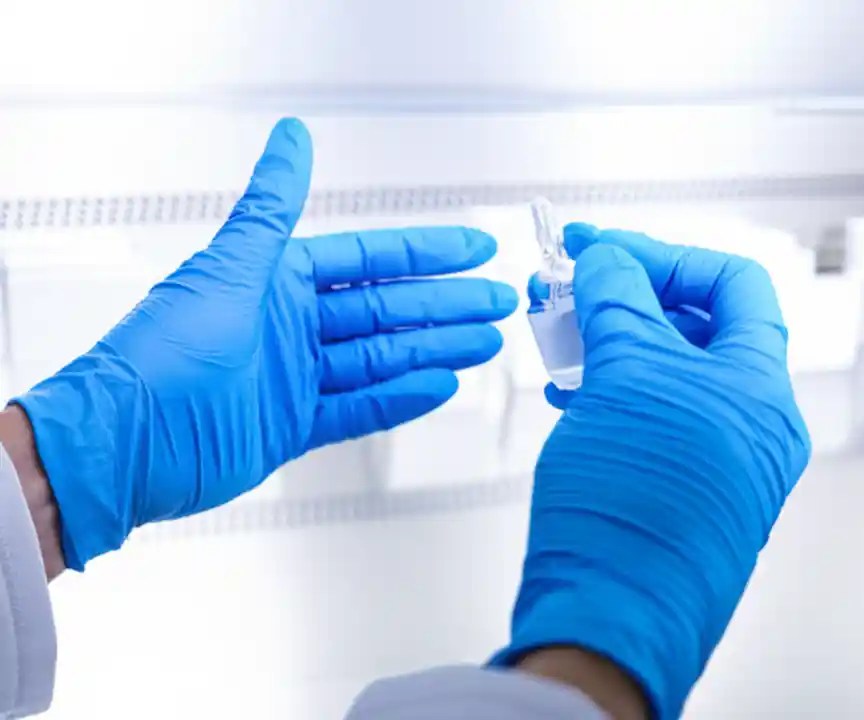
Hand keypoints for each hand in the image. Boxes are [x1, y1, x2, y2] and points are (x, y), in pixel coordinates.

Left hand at [14, 119, 517, 569]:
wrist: (127, 443)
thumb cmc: (164, 351)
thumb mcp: (231, 264)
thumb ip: (272, 204)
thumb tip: (293, 139)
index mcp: (276, 281)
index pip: (369, 260)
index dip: (425, 253)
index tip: (473, 250)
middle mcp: (289, 326)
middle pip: (387, 310)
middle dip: (446, 306)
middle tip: (497, 304)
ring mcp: (293, 378)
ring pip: (383, 359)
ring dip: (436, 350)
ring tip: (484, 345)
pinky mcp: (291, 426)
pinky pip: (360, 408)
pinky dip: (402, 398)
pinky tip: (439, 386)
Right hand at [496, 224, 810, 717]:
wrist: (613, 619)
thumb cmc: (635, 513)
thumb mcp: (624, 376)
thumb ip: (619, 302)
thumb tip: (610, 258)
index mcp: (762, 389)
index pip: (734, 284)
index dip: (665, 256)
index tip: (603, 250)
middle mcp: (753, 424)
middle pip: (700, 327)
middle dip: (629, 295)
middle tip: (571, 284)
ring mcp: (721, 461)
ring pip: (671, 373)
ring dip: (612, 341)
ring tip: (558, 332)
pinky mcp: (684, 492)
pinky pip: (655, 419)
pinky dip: (613, 390)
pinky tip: (569, 389)